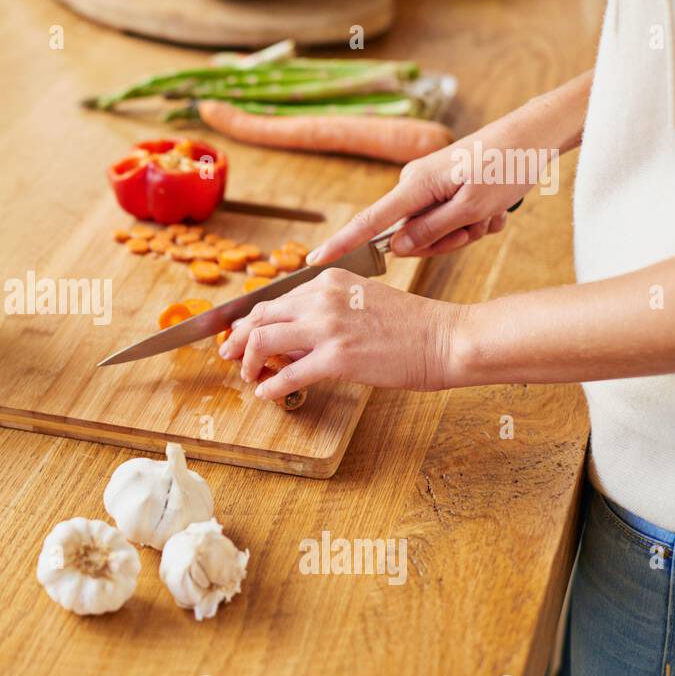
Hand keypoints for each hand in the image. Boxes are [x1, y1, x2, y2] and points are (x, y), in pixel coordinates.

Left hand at [217, 269, 467, 401]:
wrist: (445, 338)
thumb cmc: (412, 325)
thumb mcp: (360, 301)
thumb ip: (325, 313)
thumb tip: (293, 339)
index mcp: (328, 282)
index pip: (274, 300)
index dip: (251, 321)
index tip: (241, 335)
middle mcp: (322, 298)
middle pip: (260, 316)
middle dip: (238, 338)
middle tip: (229, 354)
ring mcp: (328, 327)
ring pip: (264, 341)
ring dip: (248, 362)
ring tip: (248, 376)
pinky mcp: (337, 358)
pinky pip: (288, 373)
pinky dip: (271, 386)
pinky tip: (266, 394)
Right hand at [307, 136, 528, 265]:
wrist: (535, 134)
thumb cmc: (507, 166)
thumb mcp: (472, 208)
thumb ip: (431, 231)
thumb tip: (397, 247)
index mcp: (415, 186)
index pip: (369, 221)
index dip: (342, 243)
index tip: (314, 259)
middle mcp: (415, 184)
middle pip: (411, 235)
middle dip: (445, 240)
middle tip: (476, 228)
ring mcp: (430, 185)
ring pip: (435, 230)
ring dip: (465, 230)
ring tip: (489, 214)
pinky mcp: (445, 186)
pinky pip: (449, 219)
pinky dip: (473, 221)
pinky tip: (494, 209)